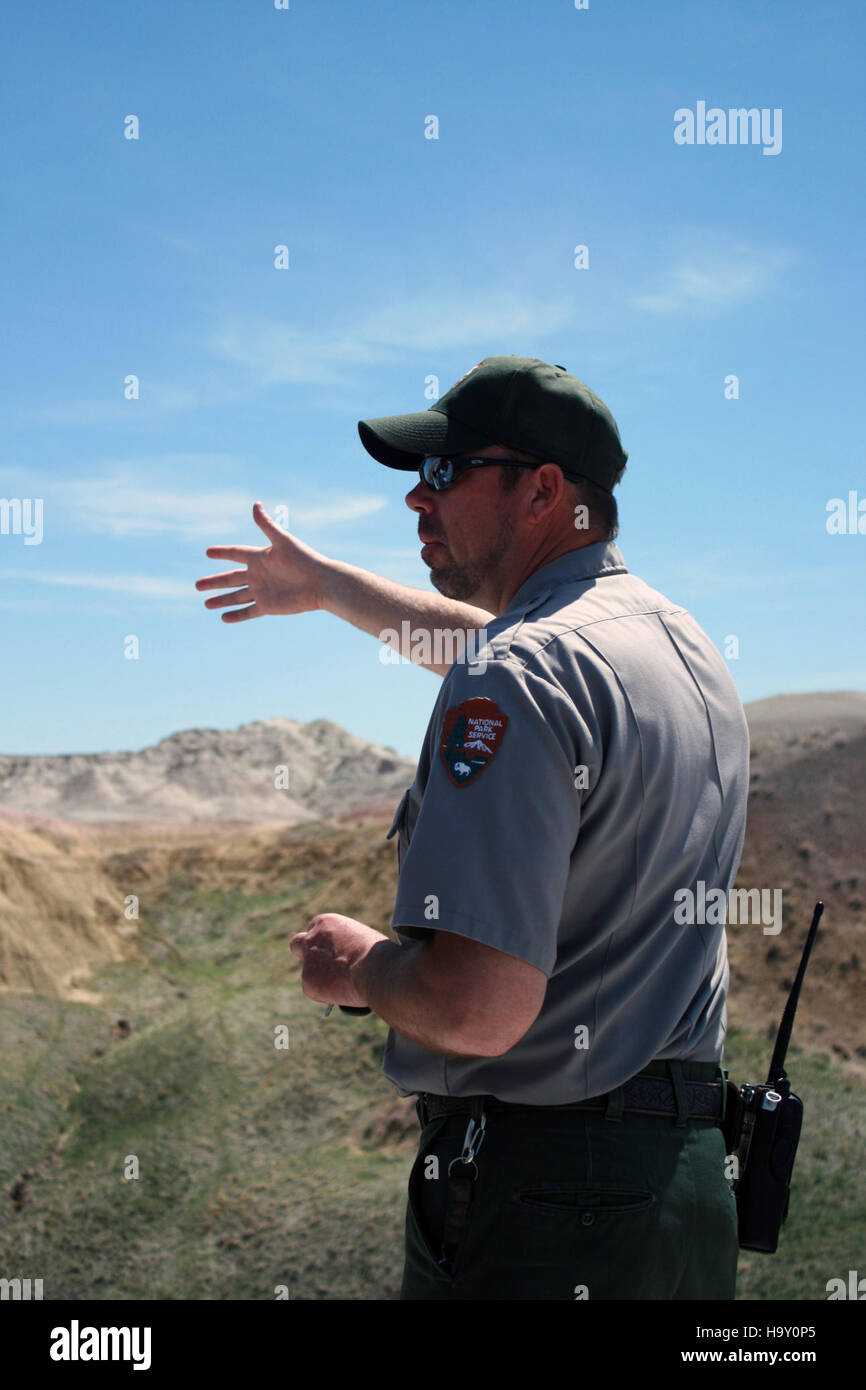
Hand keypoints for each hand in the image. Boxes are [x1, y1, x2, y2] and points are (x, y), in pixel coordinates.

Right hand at [195, 502, 327, 621]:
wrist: (321, 583)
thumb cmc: (304, 560)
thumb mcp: (282, 541)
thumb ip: (266, 525)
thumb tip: (255, 504)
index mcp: (260, 557)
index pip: (236, 553)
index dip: (222, 553)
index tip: (208, 552)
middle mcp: (259, 574)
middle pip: (231, 578)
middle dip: (214, 582)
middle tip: (197, 585)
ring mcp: (262, 591)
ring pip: (237, 597)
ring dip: (221, 600)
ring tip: (206, 604)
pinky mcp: (268, 606)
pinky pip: (249, 611)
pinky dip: (237, 616)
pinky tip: (224, 618)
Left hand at [289, 913, 388, 1007]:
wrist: (377, 970)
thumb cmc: (378, 953)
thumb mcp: (361, 938)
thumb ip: (346, 944)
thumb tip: (346, 958)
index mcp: (326, 922)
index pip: (315, 930)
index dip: (322, 942)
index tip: (329, 952)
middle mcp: (311, 939)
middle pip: (297, 944)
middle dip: (305, 955)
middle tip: (319, 968)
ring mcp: (308, 961)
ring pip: (309, 973)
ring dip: (321, 979)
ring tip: (347, 985)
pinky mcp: (308, 983)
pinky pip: (315, 990)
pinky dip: (326, 994)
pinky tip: (346, 992)